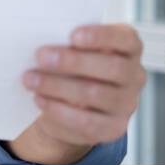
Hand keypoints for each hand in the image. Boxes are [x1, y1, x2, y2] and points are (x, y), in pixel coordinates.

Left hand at [11, 23, 146, 163]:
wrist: (69, 106)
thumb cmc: (70, 68)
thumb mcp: (71, 50)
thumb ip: (66, 44)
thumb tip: (44, 44)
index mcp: (128, 49)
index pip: (127, 39)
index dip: (102, 36)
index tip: (73, 36)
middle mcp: (134, 76)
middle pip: (114, 68)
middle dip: (74, 61)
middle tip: (41, 56)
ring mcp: (126, 104)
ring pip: (96, 94)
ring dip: (58, 85)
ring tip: (31, 79)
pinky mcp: (112, 128)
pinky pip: (87, 121)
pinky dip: (59, 109)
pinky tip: (39, 98)